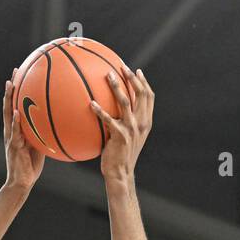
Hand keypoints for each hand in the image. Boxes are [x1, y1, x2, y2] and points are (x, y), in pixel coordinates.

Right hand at [3, 70, 44, 190]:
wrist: (22, 182)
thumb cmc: (31, 166)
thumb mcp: (40, 146)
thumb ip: (44, 133)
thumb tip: (58, 123)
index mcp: (17, 130)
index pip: (16, 106)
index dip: (17, 91)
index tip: (21, 75)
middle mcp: (11, 130)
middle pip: (9, 105)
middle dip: (11, 88)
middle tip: (15, 72)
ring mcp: (11, 137)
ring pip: (7, 114)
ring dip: (9, 99)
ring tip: (11, 85)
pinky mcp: (13, 146)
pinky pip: (15, 132)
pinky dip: (15, 122)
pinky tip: (17, 112)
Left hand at [91, 66, 153, 181]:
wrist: (120, 173)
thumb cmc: (120, 154)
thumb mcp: (128, 136)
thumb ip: (126, 122)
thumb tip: (113, 108)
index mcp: (146, 122)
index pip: (149, 97)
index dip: (143, 82)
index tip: (136, 70)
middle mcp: (141, 123)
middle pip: (140, 94)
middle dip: (131, 78)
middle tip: (121, 66)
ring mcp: (132, 129)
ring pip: (126, 102)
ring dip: (117, 87)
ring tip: (108, 75)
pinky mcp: (120, 136)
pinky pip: (109, 120)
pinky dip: (100, 110)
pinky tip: (91, 103)